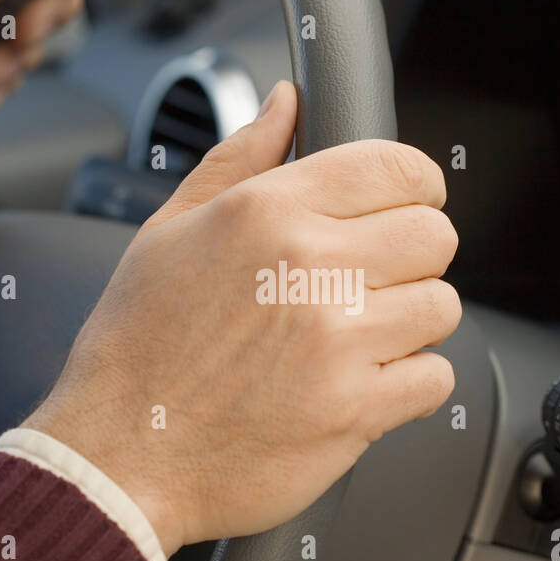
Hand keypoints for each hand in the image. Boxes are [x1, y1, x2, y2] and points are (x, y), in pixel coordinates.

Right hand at [24, 82, 460, 557]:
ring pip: (442, 306)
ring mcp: (338, 342)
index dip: (416, 185)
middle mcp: (309, 267)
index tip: (408, 204)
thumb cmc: (136, 348)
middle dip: (415, 254)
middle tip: (377, 278)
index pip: (397, 167)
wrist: (117, 456)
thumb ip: (241, 158)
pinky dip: (411, 383)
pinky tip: (363, 381)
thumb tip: (288, 103)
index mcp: (266, 212)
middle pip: (435, 235)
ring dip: (413, 321)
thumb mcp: (169, 231)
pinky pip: (436, 378)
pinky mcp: (355, 411)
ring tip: (362, 335)